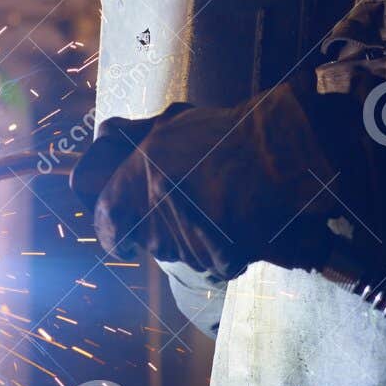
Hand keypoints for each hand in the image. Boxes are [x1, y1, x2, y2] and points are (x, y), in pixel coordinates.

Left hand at [70, 97, 338, 277]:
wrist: (283, 153)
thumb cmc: (228, 134)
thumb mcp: (172, 124)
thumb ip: (132, 137)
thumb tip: (103, 138)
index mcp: (139, 181)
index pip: (108, 221)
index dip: (112, 229)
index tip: (119, 235)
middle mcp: (159, 215)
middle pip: (152, 238)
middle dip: (167, 226)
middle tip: (193, 202)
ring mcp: (191, 242)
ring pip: (185, 252)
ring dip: (198, 238)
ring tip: (223, 205)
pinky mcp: (223, 259)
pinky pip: (216, 261)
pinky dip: (227, 248)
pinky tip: (242, 221)